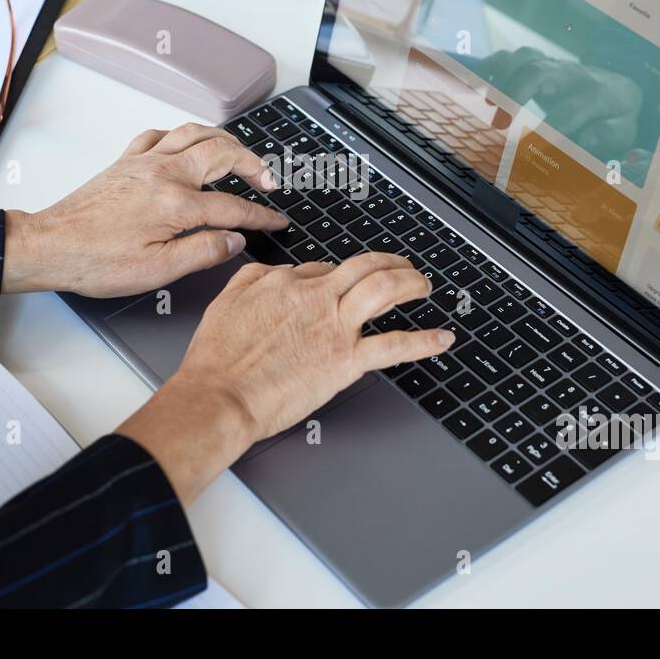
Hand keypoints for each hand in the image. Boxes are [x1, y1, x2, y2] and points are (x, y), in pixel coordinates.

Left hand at [1, 124, 287, 296]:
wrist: (49, 246)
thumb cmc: (96, 261)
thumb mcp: (157, 271)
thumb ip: (203, 252)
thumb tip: (235, 241)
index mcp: (175, 203)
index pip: (232, 207)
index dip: (260, 216)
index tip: (276, 222)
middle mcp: (162, 173)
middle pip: (221, 153)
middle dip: (253, 164)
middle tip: (269, 181)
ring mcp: (143, 162)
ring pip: (193, 133)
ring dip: (224, 140)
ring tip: (240, 155)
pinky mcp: (125, 162)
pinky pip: (160, 135)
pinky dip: (182, 136)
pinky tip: (186, 145)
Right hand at [117, 253, 454, 502]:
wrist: (220, 395)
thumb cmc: (218, 360)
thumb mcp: (226, 300)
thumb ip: (252, 278)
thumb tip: (274, 273)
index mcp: (286, 282)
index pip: (325, 268)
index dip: (338, 277)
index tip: (343, 287)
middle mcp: (315, 297)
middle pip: (364, 266)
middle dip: (390, 263)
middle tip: (403, 267)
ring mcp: (334, 326)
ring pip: (384, 289)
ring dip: (410, 283)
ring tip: (422, 285)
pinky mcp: (346, 360)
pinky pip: (394, 345)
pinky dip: (424, 341)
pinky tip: (441, 339)